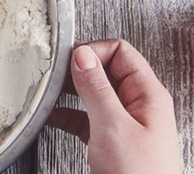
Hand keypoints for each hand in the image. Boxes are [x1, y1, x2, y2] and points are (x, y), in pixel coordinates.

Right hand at [46, 39, 182, 173]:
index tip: (68, 60)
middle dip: (77, 70)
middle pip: (104, 71)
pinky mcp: (109, 142)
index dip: (93, 51)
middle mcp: (137, 105)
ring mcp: (123, 123)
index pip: (120, 52)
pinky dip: (66, 115)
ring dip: (69, 92)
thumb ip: (96, 88)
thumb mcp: (113, 127)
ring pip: (92, 94)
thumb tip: (82, 55)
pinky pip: (85, 118)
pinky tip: (49, 117)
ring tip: (46, 92)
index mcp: (147, 94)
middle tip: (51, 73)